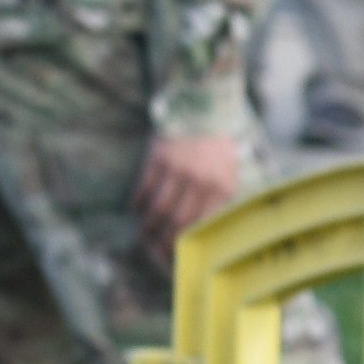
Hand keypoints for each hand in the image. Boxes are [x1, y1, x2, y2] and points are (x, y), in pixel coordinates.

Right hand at [133, 129, 242, 256]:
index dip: (186, 242)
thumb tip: (203, 230)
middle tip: (155, 250)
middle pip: (177, 221)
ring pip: (158, 207)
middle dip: (164, 240)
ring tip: (143, 233)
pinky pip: (144, 187)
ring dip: (147, 225)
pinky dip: (138, 201)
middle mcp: (199, 181)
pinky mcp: (158, 157)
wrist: (204, 110)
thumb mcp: (228, 174)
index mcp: (220, 188)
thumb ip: (219, 200)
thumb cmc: (217, 147)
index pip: (200, 224)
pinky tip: (135, 209)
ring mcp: (177, 169)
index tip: (176, 253)